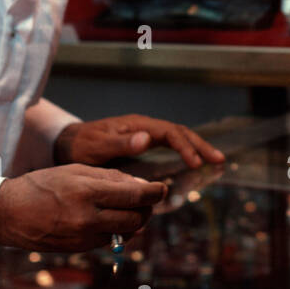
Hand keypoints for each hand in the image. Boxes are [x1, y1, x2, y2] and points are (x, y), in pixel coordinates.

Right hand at [0, 164, 167, 250]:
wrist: (9, 213)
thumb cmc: (43, 185)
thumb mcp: (75, 170)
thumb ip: (109, 177)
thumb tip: (139, 183)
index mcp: (87, 192)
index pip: (135, 195)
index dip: (155, 192)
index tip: (163, 188)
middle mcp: (88, 218)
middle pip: (136, 218)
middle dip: (148, 208)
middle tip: (149, 198)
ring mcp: (83, 237)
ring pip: (125, 232)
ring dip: (134, 221)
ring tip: (130, 208)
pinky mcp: (79, 249)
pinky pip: (109, 240)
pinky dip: (116, 229)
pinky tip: (109, 218)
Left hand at [55, 114, 224, 168]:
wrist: (69, 143)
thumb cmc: (82, 145)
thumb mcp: (97, 146)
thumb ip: (121, 143)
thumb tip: (147, 139)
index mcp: (137, 125)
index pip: (169, 132)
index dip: (185, 146)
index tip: (196, 162)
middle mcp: (145, 127)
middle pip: (180, 132)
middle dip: (200, 145)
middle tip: (219, 160)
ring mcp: (145, 134)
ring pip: (178, 137)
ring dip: (197, 147)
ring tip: (216, 161)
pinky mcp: (144, 143)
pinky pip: (170, 145)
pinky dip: (185, 152)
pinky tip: (194, 163)